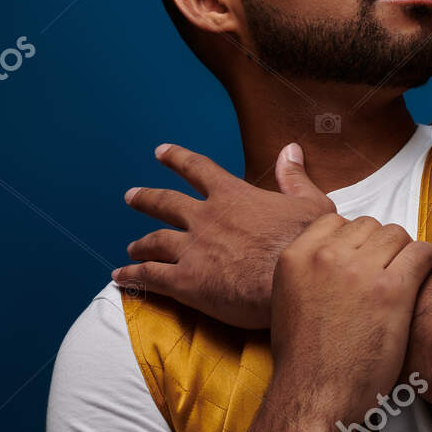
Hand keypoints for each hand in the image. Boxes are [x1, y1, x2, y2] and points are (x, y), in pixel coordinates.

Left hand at [114, 143, 334, 328]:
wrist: (294, 281)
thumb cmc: (307, 243)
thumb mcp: (311, 203)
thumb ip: (294, 177)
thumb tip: (290, 150)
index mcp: (233, 196)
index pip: (198, 168)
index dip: (177, 158)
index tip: (160, 152)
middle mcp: (205, 218)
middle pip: (165, 203)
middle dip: (146, 198)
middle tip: (131, 196)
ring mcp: (191, 249)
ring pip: (154, 240)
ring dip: (140, 242)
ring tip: (130, 246)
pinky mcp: (185, 281)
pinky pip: (150, 276)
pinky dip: (132, 275)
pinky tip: (119, 277)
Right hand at [268, 213, 431, 415]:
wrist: (315, 398)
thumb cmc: (304, 361)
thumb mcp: (288, 302)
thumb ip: (308, 273)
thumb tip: (332, 258)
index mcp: (295, 257)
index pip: (336, 220)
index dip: (356, 238)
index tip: (366, 256)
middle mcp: (325, 256)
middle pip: (370, 225)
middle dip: (383, 245)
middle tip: (391, 269)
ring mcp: (359, 271)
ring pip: (397, 235)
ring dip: (405, 252)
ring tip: (410, 274)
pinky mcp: (392, 290)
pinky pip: (421, 253)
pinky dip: (430, 259)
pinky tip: (430, 271)